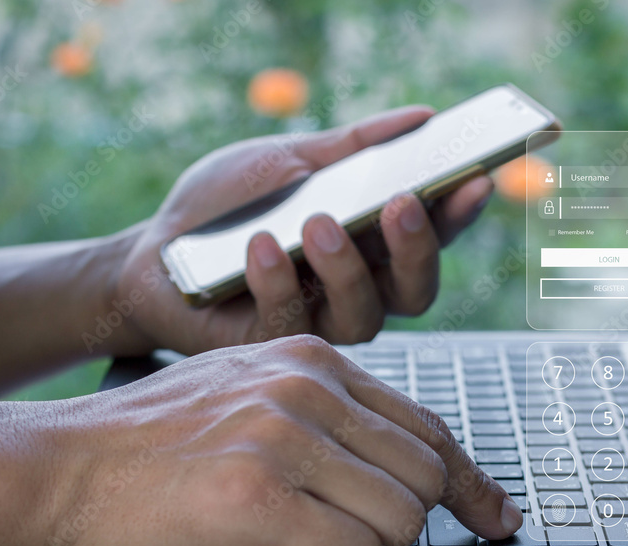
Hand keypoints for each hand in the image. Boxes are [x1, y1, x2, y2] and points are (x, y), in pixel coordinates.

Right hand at [42, 335, 520, 545]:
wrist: (54, 469)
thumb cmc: (146, 444)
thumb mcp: (244, 395)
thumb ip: (322, 414)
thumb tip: (398, 461)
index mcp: (312, 361)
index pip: (427, 424)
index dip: (469, 480)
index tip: (495, 513)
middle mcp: (306, 390)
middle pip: (424, 477)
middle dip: (401, 523)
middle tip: (350, 540)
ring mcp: (283, 441)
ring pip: (397, 522)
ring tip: (293, 544)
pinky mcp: (258, 500)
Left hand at [110, 106, 492, 356]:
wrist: (153, 250)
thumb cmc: (227, 205)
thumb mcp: (291, 160)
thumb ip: (355, 146)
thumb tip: (424, 116)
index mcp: (371, 245)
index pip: (434, 235)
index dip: (459, 213)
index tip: (474, 178)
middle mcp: (356, 290)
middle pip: (416, 289)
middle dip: (417, 248)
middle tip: (400, 203)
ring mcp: (317, 322)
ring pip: (363, 315)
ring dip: (346, 268)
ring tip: (318, 222)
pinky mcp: (271, 346)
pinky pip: (290, 322)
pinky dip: (278, 280)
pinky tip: (259, 245)